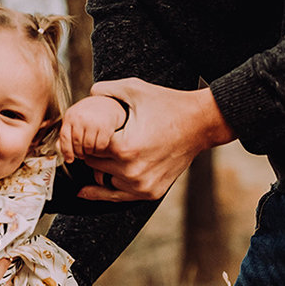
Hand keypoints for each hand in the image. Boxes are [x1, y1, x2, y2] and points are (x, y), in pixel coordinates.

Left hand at [60, 94, 129, 158]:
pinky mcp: (105, 126)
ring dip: (89, 151)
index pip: (64, 137)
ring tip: (90, 149)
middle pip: (77, 143)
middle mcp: (81, 118)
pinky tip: (98, 145)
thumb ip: (66, 131)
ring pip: (88, 146)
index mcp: (70, 116)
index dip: (66, 151)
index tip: (69, 159)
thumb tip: (59, 147)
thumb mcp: (74, 118)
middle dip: (79, 152)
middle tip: (82, 154)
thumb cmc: (89, 112)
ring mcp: (93, 122)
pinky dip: (99, 149)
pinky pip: (100, 145)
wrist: (106, 103)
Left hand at [71, 78, 234, 201]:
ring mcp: (142, 186)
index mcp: (124, 147)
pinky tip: (85, 190)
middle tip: (92, 139)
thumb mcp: (134, 89)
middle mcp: (131, 171)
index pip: (87, 146)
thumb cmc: (167, 104)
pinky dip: (105, 191)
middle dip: (90, 151)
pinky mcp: (151, 193)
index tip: (84, 129)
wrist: (201, 123)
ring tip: (102, 153)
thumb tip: (85, 95)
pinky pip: (118, 196)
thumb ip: (104, 89)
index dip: (83, 136)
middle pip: (93, 164)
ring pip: (103, 180)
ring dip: (99, 169)